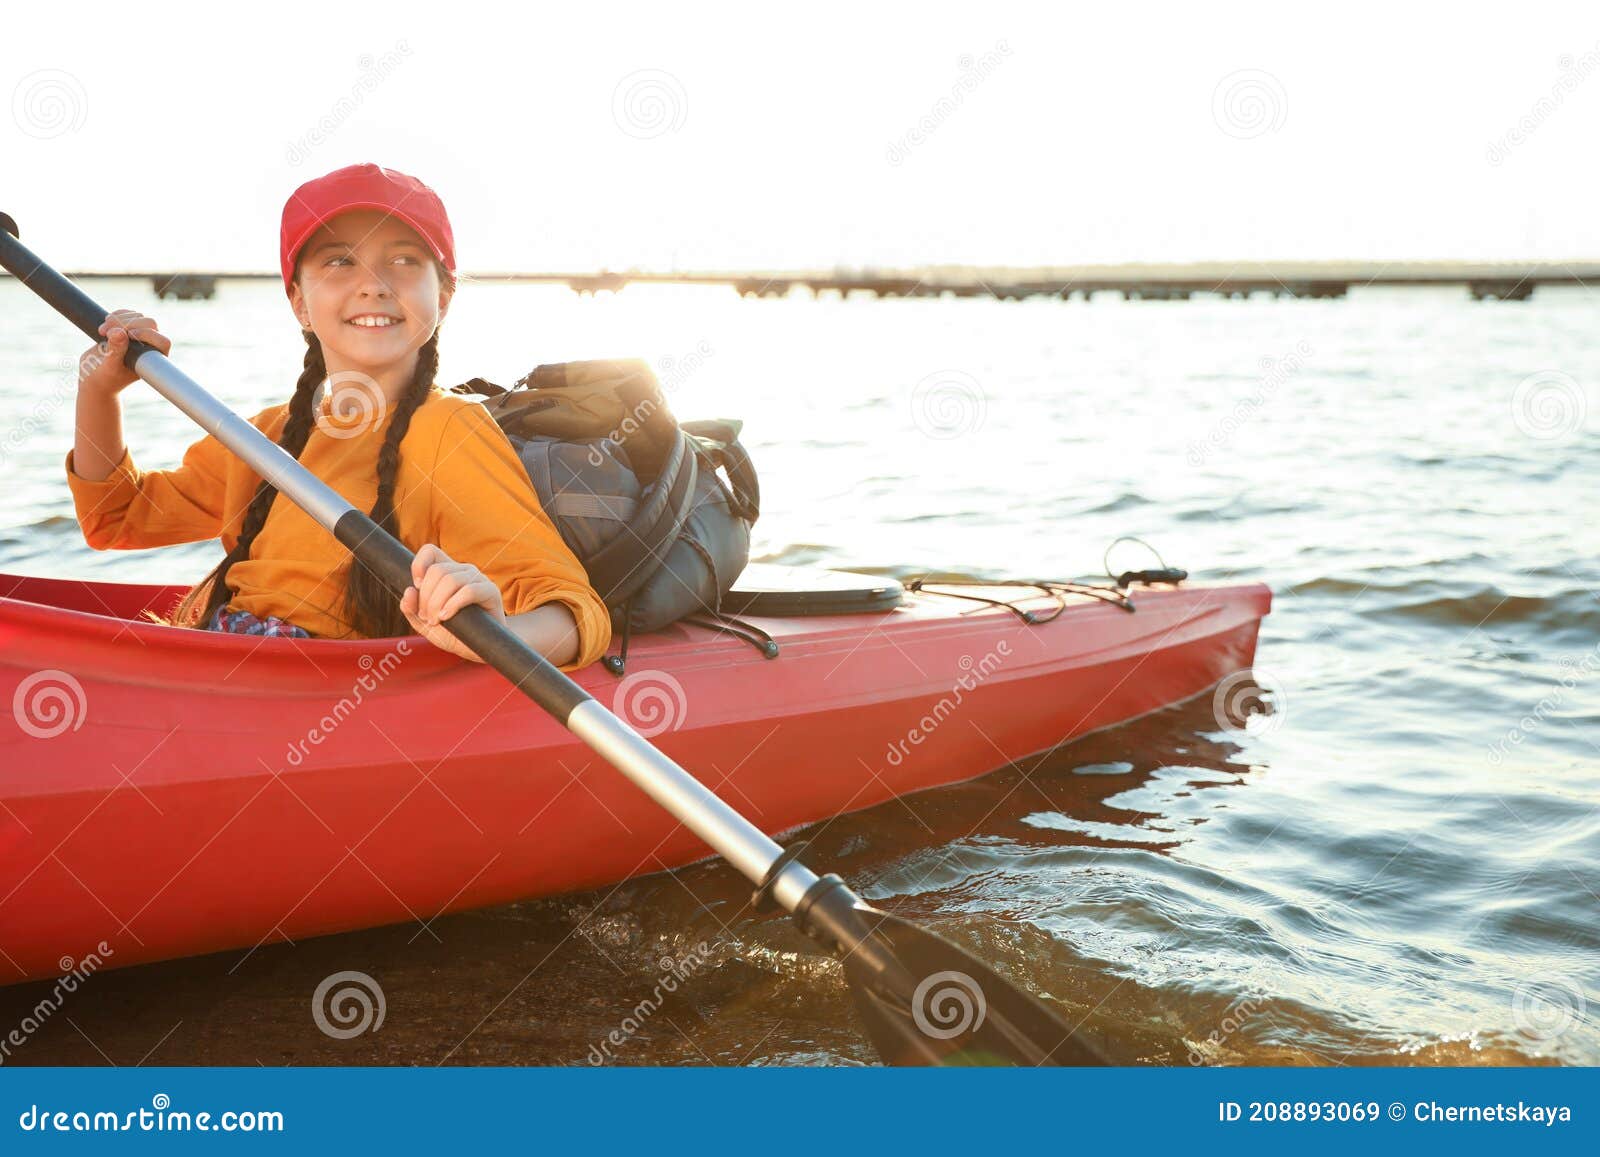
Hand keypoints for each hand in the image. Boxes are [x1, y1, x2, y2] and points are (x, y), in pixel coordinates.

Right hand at [79, 309, 171, 395]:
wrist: (94, 377)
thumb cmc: (105, 378)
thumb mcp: (109, 366)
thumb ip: (115, 351)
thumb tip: (119, 332)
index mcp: (153, 360)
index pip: (163, 341)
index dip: (146, 333)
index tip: (126, 336)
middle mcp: (150, 347)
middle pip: (150, 323)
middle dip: (128, 323)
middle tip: (105, 332)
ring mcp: (140, 336)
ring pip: (139, 316)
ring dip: (119, 319)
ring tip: (102, 331)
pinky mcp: (128, 329)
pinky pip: (128, 314)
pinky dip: (117, 315)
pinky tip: (106, 322)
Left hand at [400, 543, 504, 661]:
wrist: (476, 649)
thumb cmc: (454, 634)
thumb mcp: (425, 624)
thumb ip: (412, 610)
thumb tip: (409, 591)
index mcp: (448, 572)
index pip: (430, 551)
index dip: (418, 565)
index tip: (416, 587)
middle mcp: (463, 571)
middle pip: (437, 570)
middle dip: (425, 596)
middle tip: (425, 617)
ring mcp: (478, 579)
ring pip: (450, 580)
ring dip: (436, 603)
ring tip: (435, 620)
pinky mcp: (490, 591)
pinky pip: (469, 591)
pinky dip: (453, 604)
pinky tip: (446, 616)